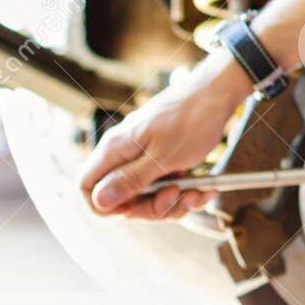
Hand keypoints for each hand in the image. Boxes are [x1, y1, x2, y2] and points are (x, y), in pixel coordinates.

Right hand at [77, 59, 246, 219]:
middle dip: (151, 207)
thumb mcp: (162, 157)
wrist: (218, 94)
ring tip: (197, 191)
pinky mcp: (162, 159)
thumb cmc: (192, 120)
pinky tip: (204, 188)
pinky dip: (185, 192)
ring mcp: (143, 156)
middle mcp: (124, 153)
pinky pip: (165, 187)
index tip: (132, 210)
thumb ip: (129, 180)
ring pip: (147, 196)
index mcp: (115, 150)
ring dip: (174, 202)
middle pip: (121, 198)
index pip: (85, 187)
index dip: (103, 206)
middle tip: (176, 195)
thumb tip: (98, 201)